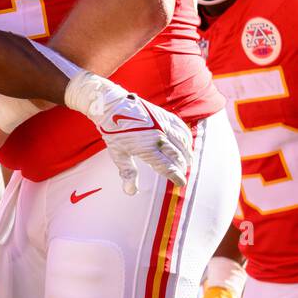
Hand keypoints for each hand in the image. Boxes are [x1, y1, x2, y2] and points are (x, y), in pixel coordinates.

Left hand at [65, 73, 191, 192]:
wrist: (111, 105)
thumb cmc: (113, 131)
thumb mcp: (117, 153)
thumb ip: (127, 172)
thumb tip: (130, 192)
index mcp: (147, 148)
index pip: (167, 167)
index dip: (176, 176)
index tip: (181, 183)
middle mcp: (158, 136)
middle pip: (177, 156)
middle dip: (182, 167)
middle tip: (183, 173)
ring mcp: (163, 125)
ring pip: (182, 142)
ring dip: (187, 153)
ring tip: (187, 162)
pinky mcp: (164, 115)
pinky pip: (181, 128)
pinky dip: (186, 138)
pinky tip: (187, 144)